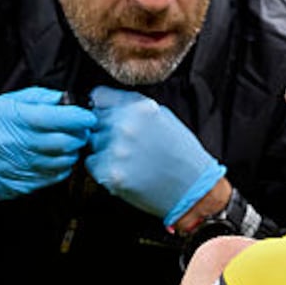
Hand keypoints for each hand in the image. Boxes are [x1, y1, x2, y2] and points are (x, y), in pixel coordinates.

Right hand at [0, 86, 93, 205]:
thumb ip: (31, 99)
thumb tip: (60, 98)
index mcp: (14, 120)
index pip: (61, 118)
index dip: (80, 117)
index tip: (86, 115)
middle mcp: (20, 145)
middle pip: (68, 141)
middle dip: (80, 134)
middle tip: (80, 129)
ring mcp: (22, 168)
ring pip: (64, 161)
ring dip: (72, 152)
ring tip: (66, 144)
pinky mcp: (22, 186)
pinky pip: (53, 177)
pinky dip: (61, 168)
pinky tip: (54, 160)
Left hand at [87, 86, 225, 225]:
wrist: (193, 188)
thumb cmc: (181, 153)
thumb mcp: (163, 117)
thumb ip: (133, 107)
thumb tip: (104, 104)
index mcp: (138, 107)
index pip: (98, 96)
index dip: (103, 106)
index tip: (107, 114)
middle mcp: (125, 125)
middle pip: (93, 120)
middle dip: (104, 129)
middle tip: (126, 143)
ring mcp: (116, 150)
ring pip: (92, 143)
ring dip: (103, 149)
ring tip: (128, 158)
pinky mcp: (110, 174)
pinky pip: (92, 164)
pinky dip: (103, 167)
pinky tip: (124, 170)